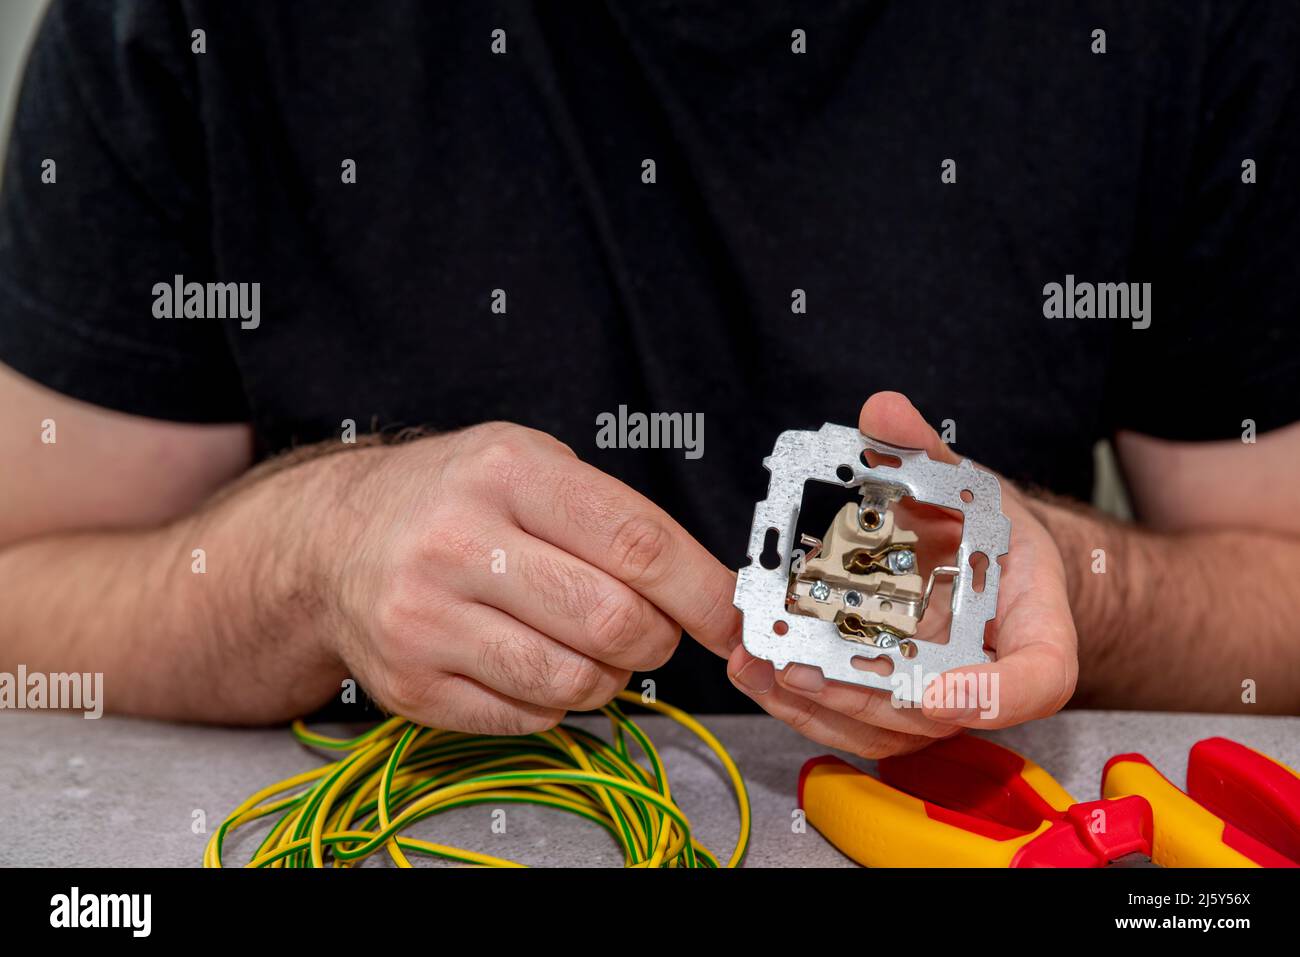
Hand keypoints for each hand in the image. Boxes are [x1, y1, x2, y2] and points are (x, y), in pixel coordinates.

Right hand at [324, 422, 739, 733]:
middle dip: (656, 637)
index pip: (636, 541)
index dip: (702, 590)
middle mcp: (457, 541)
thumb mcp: (530, 464)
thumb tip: (712, 597)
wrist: (335, 539)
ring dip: (607, 676)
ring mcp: (425, 618)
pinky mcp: (410, 682)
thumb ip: (616, 520)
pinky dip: (552, 701)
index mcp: (506, 471)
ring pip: (576, 682)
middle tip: (646, 626)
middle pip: (614, 621)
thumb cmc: (456, 498)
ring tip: (583, 642)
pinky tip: (530, 659)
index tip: (734, 618)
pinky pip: (528, 718)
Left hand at [726, 392, 1077, 756]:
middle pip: (942, 714)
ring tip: (768, 668)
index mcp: (1034, 619)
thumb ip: (923, 450)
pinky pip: (860, 721)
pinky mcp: (897, 702)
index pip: (1039, 677)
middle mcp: (989, 670)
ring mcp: (942, 695)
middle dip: (868, 697)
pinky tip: (764, 670)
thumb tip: (882, 411)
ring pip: (893, 728)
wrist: (981, 560)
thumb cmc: (981, 526)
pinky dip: (812, 704)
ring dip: (826, 707)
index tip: (935, 692)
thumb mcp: (963, 479)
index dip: (994, 696)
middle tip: (805, 671)